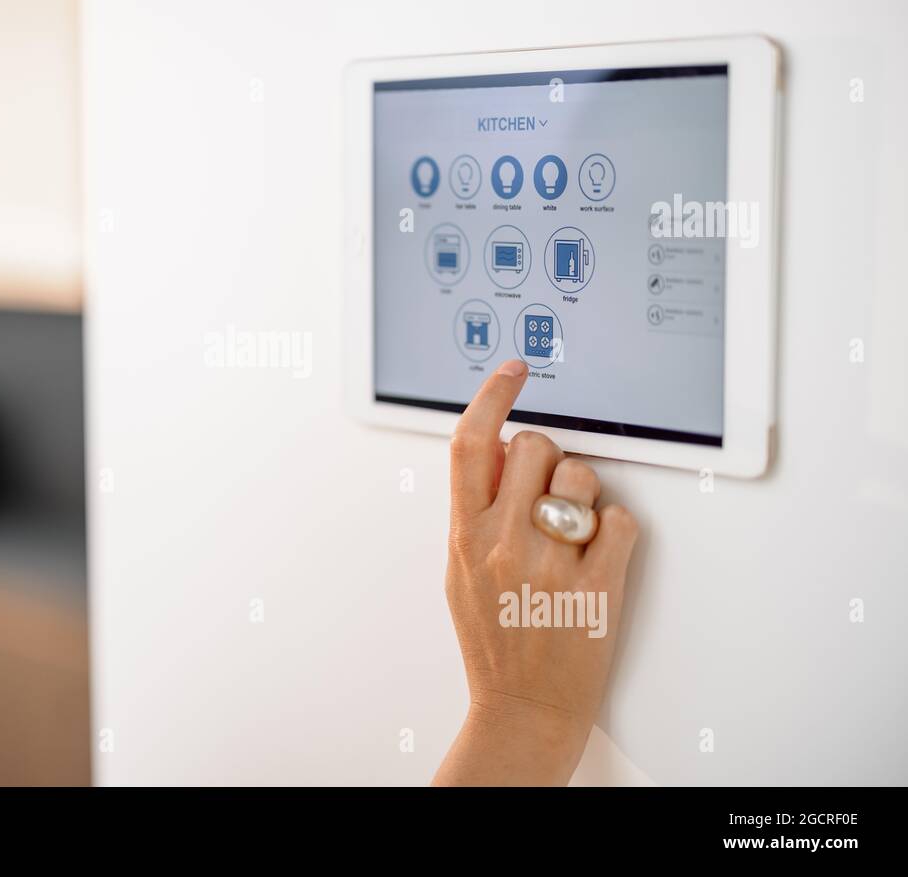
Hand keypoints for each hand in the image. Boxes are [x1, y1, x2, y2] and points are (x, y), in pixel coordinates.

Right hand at [433, 359, 638, 785]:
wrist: (521, 708)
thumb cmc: (492, 639)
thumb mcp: (459, 569)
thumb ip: (473, 509)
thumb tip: (496, 452)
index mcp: (464, 536)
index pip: (470, 443)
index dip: (492, 394)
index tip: (514, 371)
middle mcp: (502, 544)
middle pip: (533, 446)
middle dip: (546, 454)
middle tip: (548, 485)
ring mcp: (549, 565)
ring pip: (581, 477)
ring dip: (583, 491)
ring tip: (573, 528)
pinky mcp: (595, 588)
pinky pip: (619, 521)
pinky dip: (614, 531)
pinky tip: (597, 555)